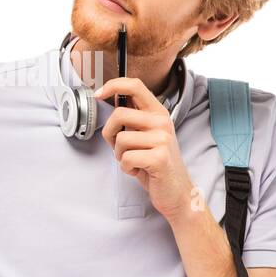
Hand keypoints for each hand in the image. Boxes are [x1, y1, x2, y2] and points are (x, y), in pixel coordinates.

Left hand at [95, 75, 194, 221]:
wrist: (176, 191)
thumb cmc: (157, 164)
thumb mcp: (147, 135)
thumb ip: (133, 118)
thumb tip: (112, 97)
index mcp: (158, 113)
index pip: (135, 86)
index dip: (113, 85)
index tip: (99, 94)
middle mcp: (162, 122)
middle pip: (120, 114)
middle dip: (110, 133)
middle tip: (119, 148)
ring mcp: (162, 139)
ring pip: (120, 139)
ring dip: (120, 155)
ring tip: (135, 161)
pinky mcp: (159, 158)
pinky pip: (126, 158)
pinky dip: (126, 168)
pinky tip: (139, 170)